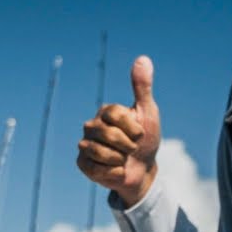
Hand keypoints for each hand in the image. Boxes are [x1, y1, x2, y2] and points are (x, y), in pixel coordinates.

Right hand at [76, 55, 161, 205]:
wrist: (143, 170)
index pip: (116, 115)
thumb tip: (143, 58)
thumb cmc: (146, 140)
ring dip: (120, 160)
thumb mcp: (148, 113)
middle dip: (129, 145)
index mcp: (106, 111)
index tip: (140, 133)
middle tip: (132, 148)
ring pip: (101, 152)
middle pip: (108, 134)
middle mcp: (92, 125)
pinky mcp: (82, 164)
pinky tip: (115, 170)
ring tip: (123, 159)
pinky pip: (97, 169)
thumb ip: (142, 88)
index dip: (134, 128)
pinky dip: (113, 173)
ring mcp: (85, 144)